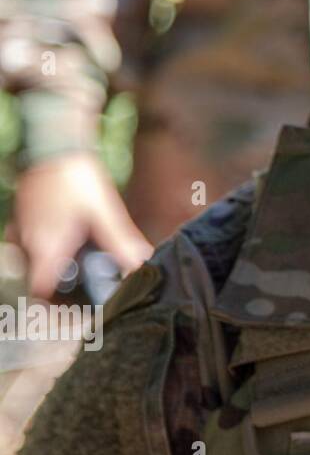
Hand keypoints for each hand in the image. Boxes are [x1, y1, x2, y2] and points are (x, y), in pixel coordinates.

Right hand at [9, 153, 153, 299]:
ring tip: (80, 271)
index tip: (76, 309)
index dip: (57, 305)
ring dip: (52, 271)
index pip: (41, 291)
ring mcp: (21, 230)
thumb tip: (142, 265)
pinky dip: (45, 253)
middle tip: (85, 292)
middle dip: (59, 290)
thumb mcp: (105, 212)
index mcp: (47, 246)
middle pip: (37, 280)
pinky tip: (68, 247)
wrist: (54, 145)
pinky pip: (28, 246)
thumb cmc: (78, 178)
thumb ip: (121, 242)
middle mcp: (27, 242)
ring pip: (32, 264)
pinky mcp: (22, 219)